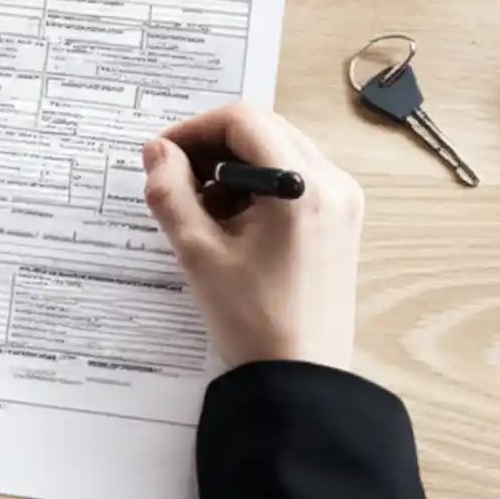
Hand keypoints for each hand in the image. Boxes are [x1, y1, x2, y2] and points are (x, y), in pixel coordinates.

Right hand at [141, 104, 363, 370]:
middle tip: (176, 179)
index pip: (242, 121)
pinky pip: (294, 176)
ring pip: (277, 150)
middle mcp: (332, 182)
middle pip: (263, 129)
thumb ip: (170, 193)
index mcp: (301, 186)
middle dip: (213, 147)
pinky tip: (232, 222)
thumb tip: (156, 152)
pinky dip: (257, 185)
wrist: (300, 378)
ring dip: (233, 166)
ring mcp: (342, 200)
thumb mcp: (198, 253)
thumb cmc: (253, 322)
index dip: (194, 129)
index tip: (162, 156)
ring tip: (203, 210)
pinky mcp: (341, 218)